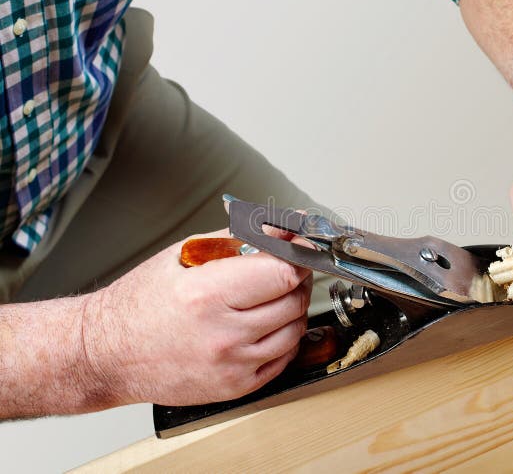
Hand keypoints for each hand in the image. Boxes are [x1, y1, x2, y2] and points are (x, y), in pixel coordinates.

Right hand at [81, 228, 311, 405]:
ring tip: (269, 296)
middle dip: (296, 279)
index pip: (283, 273)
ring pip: (294, 330)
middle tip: (283, 269)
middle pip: (293, 300)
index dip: (298, 256)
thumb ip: (237, 239)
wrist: (106, 354)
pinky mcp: (236, 387)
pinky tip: (264, 324)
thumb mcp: (182, 255)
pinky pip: (283, 358)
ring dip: (292, 308)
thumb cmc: (139, 304)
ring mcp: (232, 366)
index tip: (301, 247)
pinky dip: (283, 337)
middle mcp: (223, 335)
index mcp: (207, 295)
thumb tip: (280, 229)